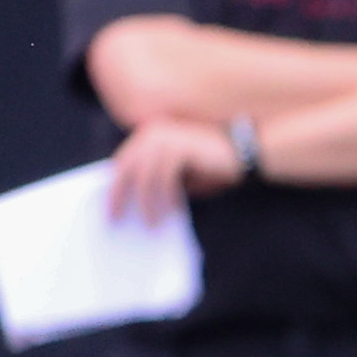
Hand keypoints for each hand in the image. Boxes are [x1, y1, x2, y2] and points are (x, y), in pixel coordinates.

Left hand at [108, 119, 241, 223]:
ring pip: (144, 174)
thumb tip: (141, 203)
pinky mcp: (180, 145)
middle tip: (115, 218)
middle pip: (126, 166)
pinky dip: (166, 196)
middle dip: (119, 195)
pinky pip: (165, 176)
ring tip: (149, 223)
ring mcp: (165, 137)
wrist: (245, 153)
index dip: (116, 187)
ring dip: (146, 202)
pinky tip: (172, 211)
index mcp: (150, 136)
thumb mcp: (182, 177)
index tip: (111, 208)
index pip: (124, 162)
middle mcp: (153, 132)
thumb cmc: (215, 166)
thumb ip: (161, 182)